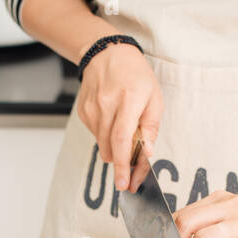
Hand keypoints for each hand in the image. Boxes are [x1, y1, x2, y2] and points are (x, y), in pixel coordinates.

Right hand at [76, 42, 161, 191]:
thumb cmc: (136, 75)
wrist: (107, 54)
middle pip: (110, 147)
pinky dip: (106, 136)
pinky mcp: (83, 112)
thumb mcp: (154, 97)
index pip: (122, 139)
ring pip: (102, 145)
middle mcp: (107, 105)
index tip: (124, 183)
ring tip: (124, 133)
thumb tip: (147, 152)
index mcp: (129, 100)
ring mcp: (92, 109)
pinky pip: (95, 135)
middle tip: (129, 176)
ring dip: (114, 149)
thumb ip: (151, 126)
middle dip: (120, 166)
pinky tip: (112, 120)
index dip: (123, 164)